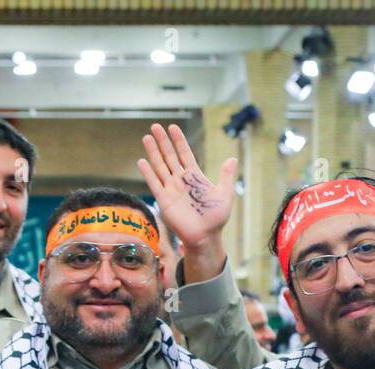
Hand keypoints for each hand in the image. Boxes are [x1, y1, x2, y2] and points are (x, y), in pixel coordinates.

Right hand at [137, 123, 236, 283]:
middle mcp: (181, 180)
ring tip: (146, 137)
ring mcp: (171, 189)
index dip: (179, 140)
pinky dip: (148, 173)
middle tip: (156, 126)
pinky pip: (154, 184)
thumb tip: (232, 158)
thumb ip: (226, 176)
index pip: (185, 154)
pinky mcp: (164, 200)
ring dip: (153, 152)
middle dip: (163, 141)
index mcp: (195, 176)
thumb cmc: (216, 218)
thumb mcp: (225, 194)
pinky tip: (142, 161)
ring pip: (160, 166)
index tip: (173, 127)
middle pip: (169, 156)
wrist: (205, 236)